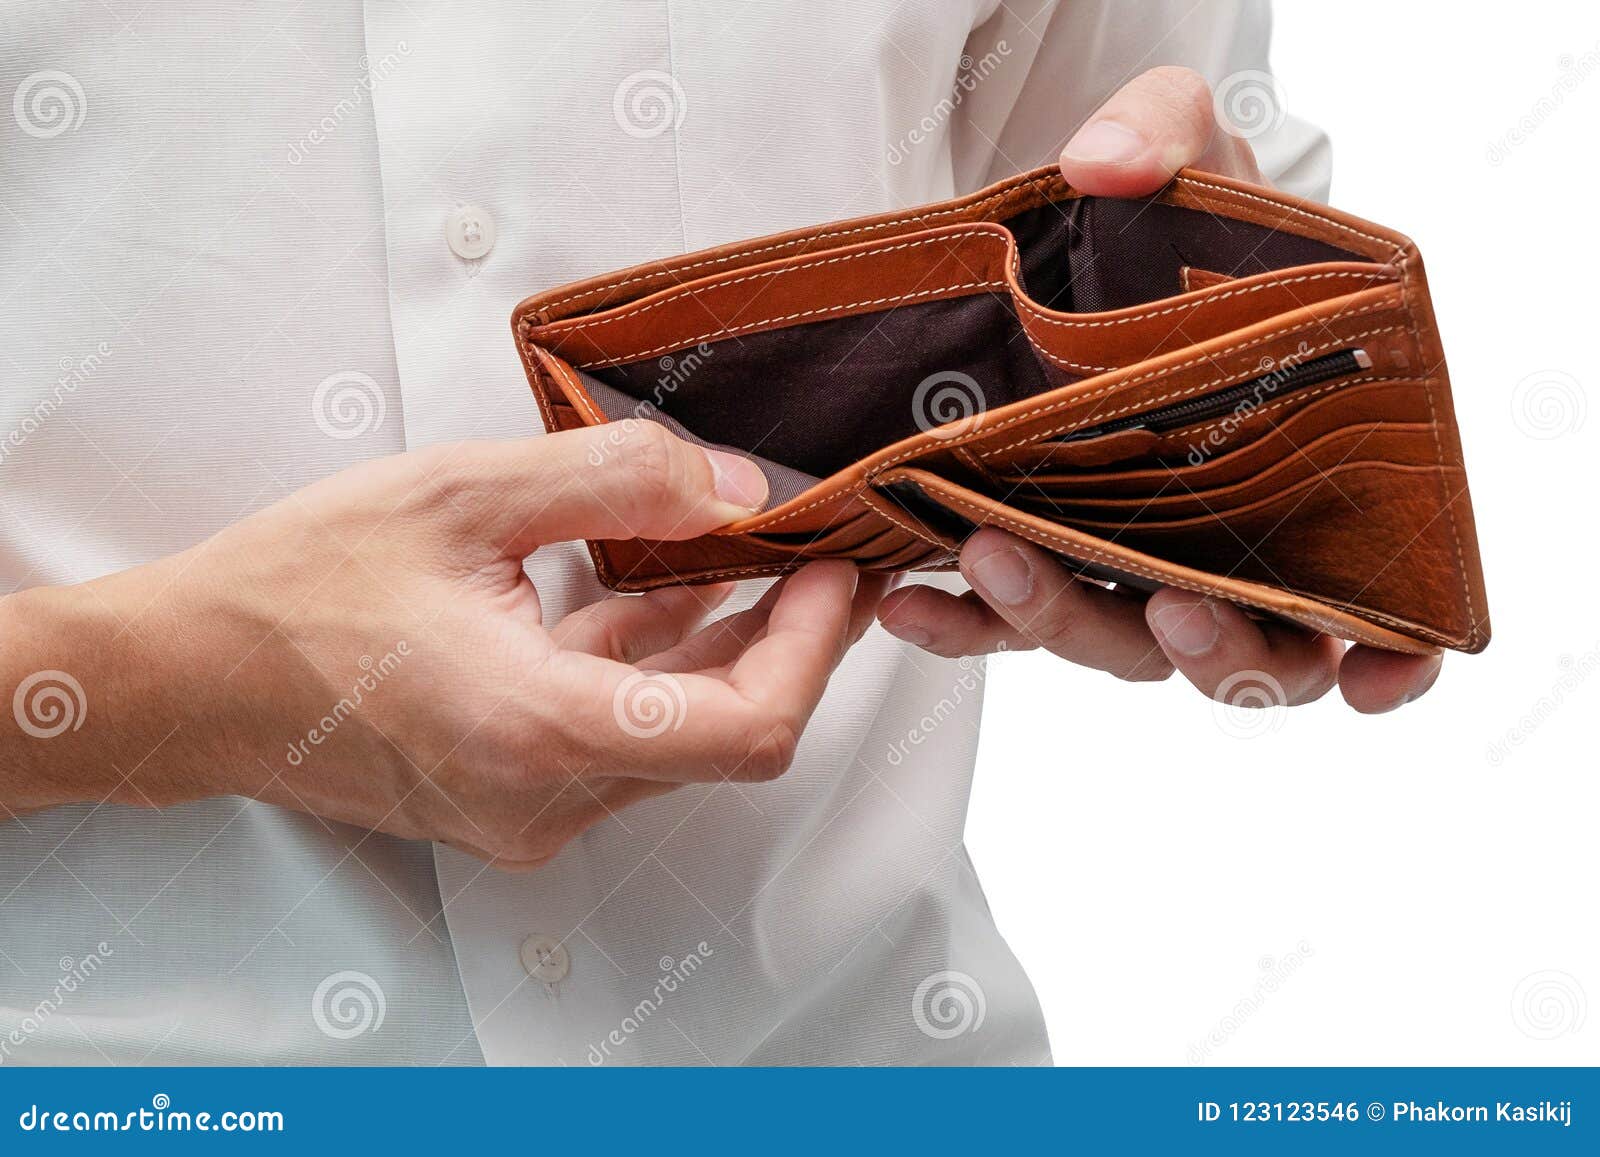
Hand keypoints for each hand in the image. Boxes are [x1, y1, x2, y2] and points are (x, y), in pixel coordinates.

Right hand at [1, 421, 884, 867]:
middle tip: (818, 551)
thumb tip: (737, 490)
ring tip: (758, 555)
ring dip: (725, 650)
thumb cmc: (295, 589)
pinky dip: (655, 668)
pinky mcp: (510, 796)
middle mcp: (545, 796)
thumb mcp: (463, 494)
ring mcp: (528, 809)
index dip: (812, 651)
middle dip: (789, 641)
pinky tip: (667, 590)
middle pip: (726, 735)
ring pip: (676, 737)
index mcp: (537, 731)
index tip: (830, 571)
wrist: (187, 680)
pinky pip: (619, 737)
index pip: (746, 730)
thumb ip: (616, 481)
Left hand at [877, 66, 1442, 713]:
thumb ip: (1166, 139)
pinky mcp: (1039, 554)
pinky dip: (965, 627)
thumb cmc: (1176, 219)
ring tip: (995, 556)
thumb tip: (1108, 162)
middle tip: (1171, 606)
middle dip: (1214, 646)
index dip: (1387, 658)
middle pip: (1238, 649)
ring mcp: (1126, 560)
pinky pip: (1003, 620)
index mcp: (1306, 476)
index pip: (1371, 603)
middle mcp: (1223, 544)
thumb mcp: (1188, 155)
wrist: (1085, 244)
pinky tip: (912, 601)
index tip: (1379, 678)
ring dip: (1063, 621)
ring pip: (1116, 643)